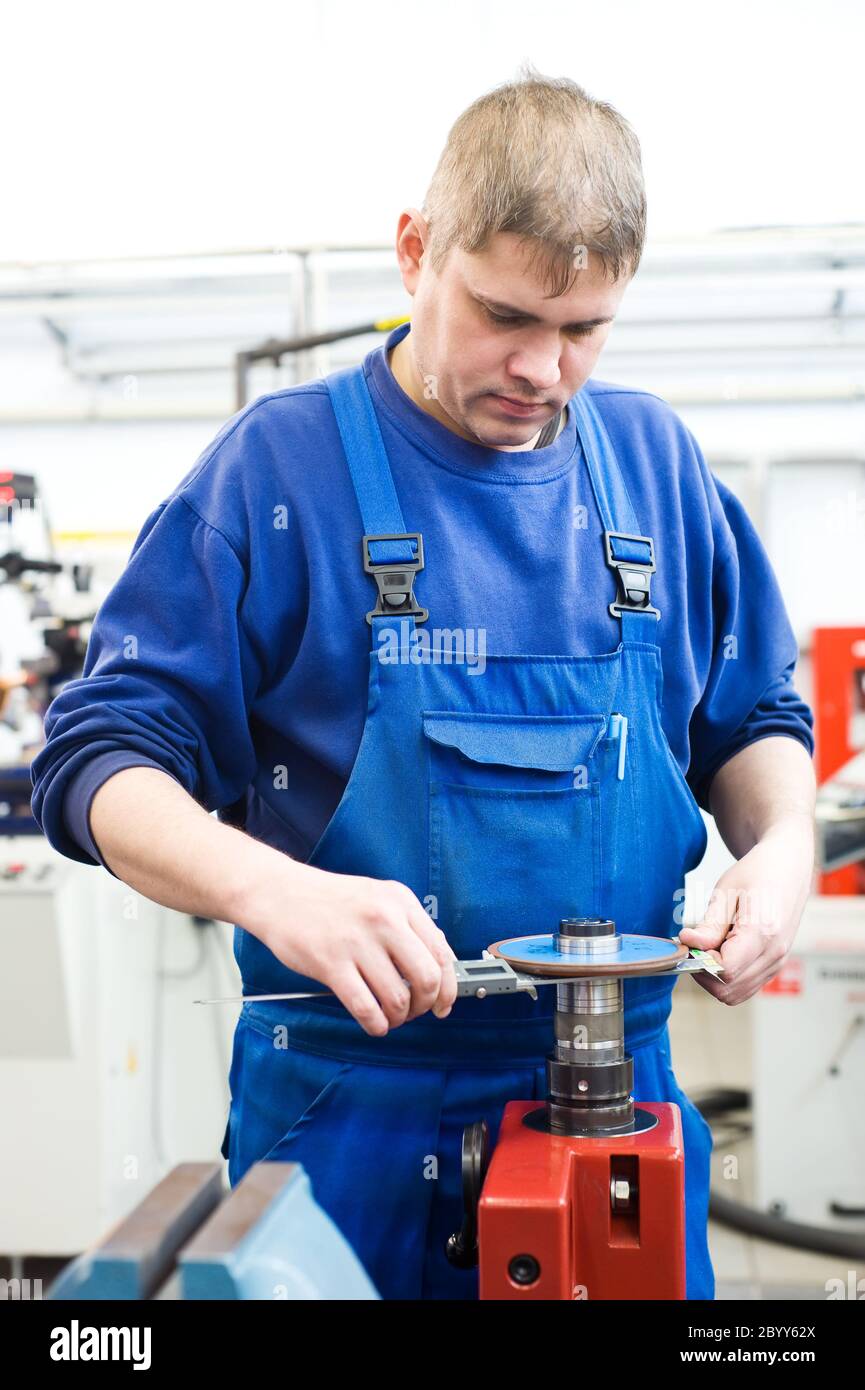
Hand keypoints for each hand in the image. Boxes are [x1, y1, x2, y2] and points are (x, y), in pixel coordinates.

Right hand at [245, 860, 458, 1035]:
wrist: (280, 893)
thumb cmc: (330, 901)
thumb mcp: (379, 898)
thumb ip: (409, 927)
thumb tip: (439, 966)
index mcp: (401, 902)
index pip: (441, 952)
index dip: (448, 988)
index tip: (444, 1004)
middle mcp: (384, 920)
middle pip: (426, 979)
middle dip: (425, 1006)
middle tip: (414, 1012)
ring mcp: (357, 942)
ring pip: (397, 998)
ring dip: (398, 1018)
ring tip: (390, 1017)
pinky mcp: (331, 964)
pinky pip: (365, 1008)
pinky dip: (376, 1025)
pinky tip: (373, 1023)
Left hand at [678, 816, 814, 1004]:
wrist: (787, 867)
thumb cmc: (757, 873)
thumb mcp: (726, 892)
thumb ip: (709, 925)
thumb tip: (688, 945)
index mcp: (763, 932)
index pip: (724, 970)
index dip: (700, 960)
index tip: (689, 939)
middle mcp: (775, 953)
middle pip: (728, 989)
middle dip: (703, 972)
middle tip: (695, 945)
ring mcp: (778, 962)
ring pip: (735, 994)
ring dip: (713, 978)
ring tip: (709, 946)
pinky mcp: (775, 965)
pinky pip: (745, 987)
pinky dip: (727, 978)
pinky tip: (721, 951)